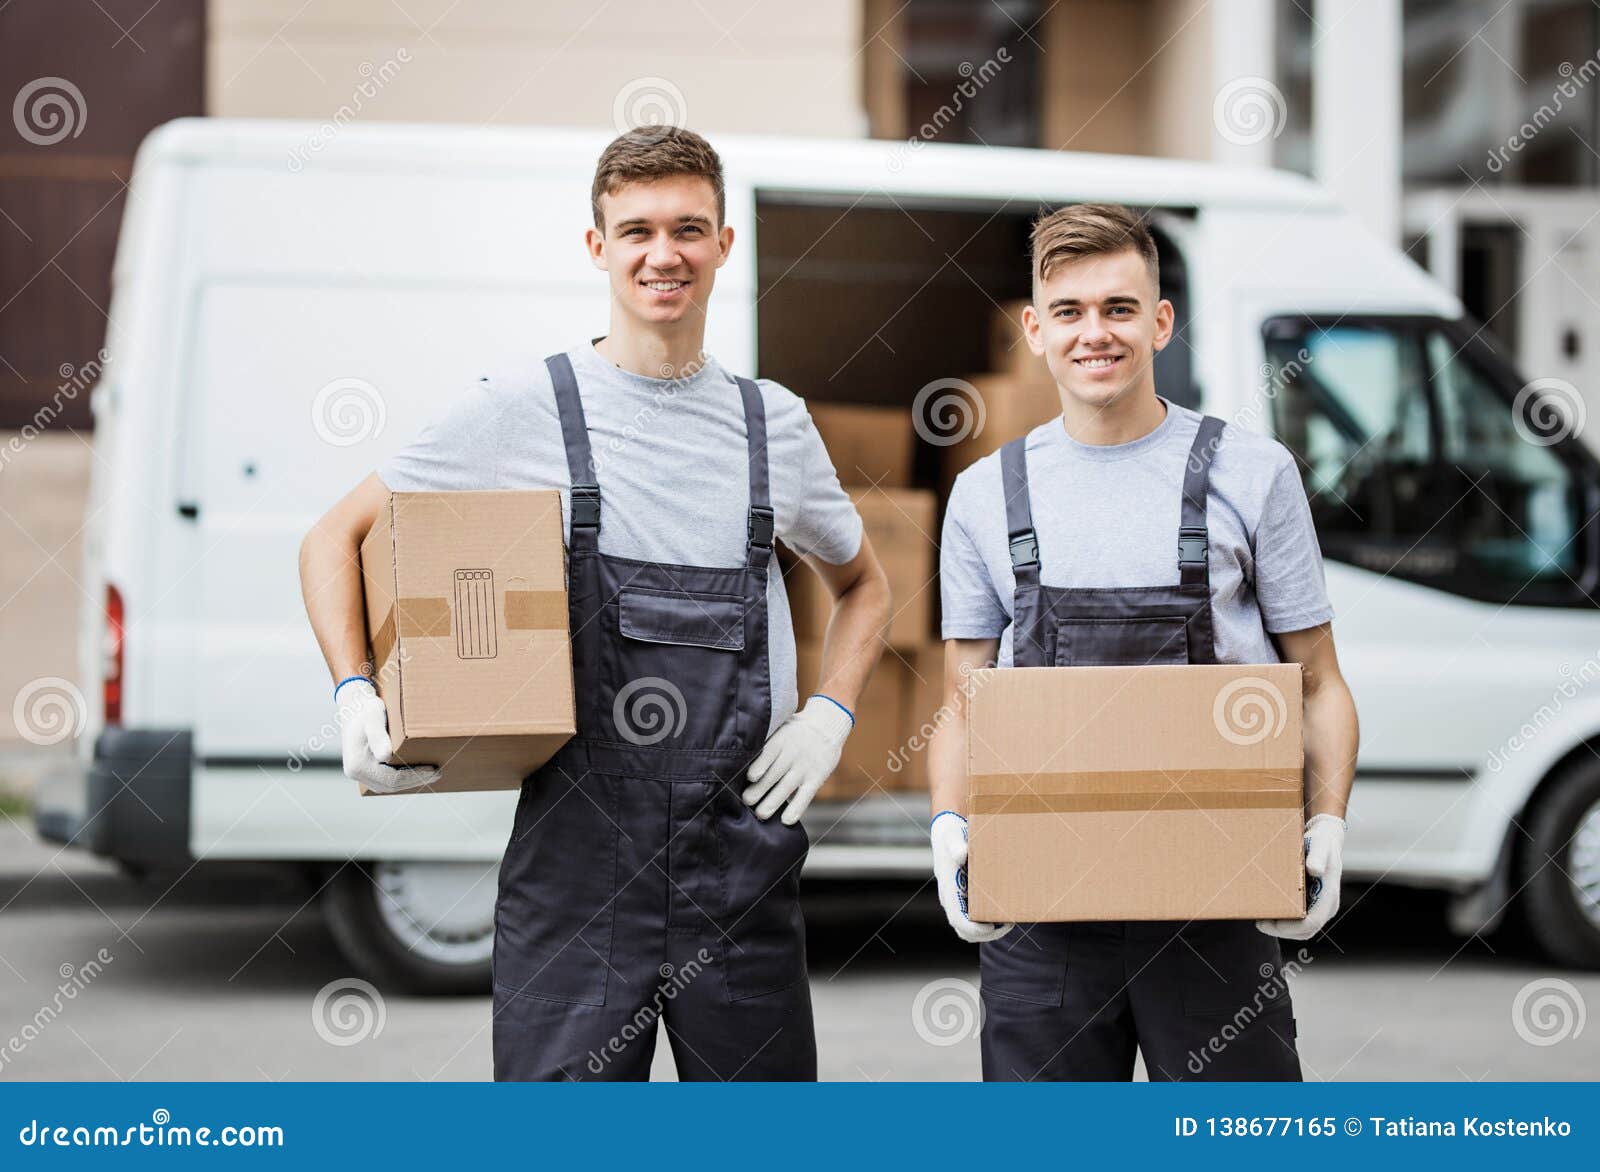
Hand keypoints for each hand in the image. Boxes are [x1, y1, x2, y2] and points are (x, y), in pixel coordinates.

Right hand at [336, 678, 438, 793]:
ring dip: (409, 782)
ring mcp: (358, 773)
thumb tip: (385, 756)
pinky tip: (416, 772)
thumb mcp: (373, 718)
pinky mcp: (363, 770)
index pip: (391, 779)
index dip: (413, 777)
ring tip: (430, 774)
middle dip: (415, 781)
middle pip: (390, 786)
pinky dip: (401, 779)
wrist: (354, 706)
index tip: (433, 771)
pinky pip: (384, 780)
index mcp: (357, 765)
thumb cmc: (367, 709)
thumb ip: (378, 736)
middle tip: (438, 774)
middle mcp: (355, 773)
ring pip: (387, 786)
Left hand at [742, 695, 853, 824]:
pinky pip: (805, 796)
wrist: (827, 725)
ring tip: (761, 814)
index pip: (768, 754)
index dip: (759, 766)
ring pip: (787, 787)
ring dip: (773, 802)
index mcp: (780, 740)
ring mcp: (804, 767)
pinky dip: (796, 808)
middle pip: (774, 774)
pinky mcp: (816, 778)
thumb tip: (741, 761)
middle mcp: (792, 754)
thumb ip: (765, 743)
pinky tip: (787, 820)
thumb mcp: (780, 728)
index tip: (750, 778)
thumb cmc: (794, 730)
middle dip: (759, 790)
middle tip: (747, 801)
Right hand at [931, 811, 1011, 943]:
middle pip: (964, 930)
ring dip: (988, 931)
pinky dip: (988, 922)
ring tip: (1008, 921)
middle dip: (986, 934)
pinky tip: (1003, 912)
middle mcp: (951, 898)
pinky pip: (974, 918)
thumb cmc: (951, 834)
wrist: (948, 832)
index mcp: (948, 888)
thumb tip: (961, 854)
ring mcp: (957, 900)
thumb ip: (956, 845)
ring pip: (969, 928)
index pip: (957, 919)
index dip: (973, 929)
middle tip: (1008, 924)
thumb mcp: (952, 836)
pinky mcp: (965, 898)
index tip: (990, 927)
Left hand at [1258, 813, 1345, 939]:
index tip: (1269, 922)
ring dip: (1281, 929)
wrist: (1326, 839)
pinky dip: (1284, 922)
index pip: (1312, 923)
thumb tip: (1314, 870)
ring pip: (1301, 930)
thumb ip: (1318, 856)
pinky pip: (1299, 921)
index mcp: (1329, 896)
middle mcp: (1327, 906)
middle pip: (1304, 931)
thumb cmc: (1322, 841)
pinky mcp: (1312, 904)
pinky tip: (1269, 913)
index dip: (1290, 927)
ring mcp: (1320, 907)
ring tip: (1261, 919)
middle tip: (1258, 922)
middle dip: (1281, 930)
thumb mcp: (1320, 845)